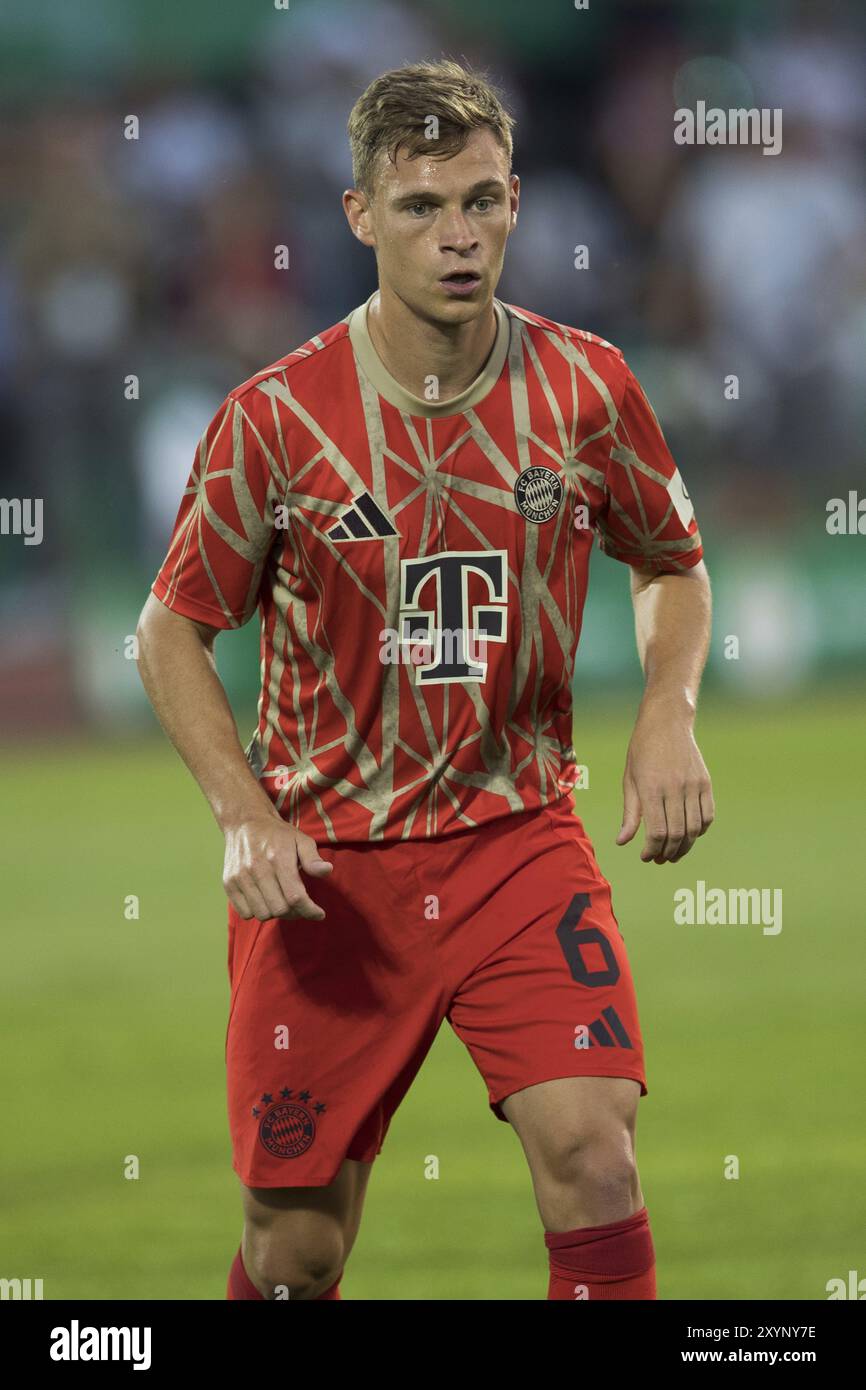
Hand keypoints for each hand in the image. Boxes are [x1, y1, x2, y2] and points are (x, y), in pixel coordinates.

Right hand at [222, 813, 332, 919]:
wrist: (245, 823)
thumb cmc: (278, 834)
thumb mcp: (301, 840)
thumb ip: (313, 858)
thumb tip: (327, 871)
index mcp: (278, 859)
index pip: (295, 897)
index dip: (309, 911)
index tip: (319, 914)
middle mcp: (257, 869)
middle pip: (280, 909)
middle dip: (295, 912)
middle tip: (299, 905)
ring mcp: (240, 877)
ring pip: (262, 914)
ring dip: (276, 913)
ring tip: (282, 901)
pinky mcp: (229, 883)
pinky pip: (245, 913)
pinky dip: (258, 912)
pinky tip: (265, 900)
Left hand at [615, 705, 713, 863]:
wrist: (667, 722)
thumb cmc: (642, 751)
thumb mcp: (629, 780)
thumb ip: (630, 813)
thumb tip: (623, 842)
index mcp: (651, 788)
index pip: (657, 831)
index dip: (651, 850)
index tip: (645, 857)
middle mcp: (675, 788)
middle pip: (676, 834)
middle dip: (667, 853)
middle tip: (658, 859)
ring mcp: (693, 785)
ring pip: (694, 828)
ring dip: (684, 847)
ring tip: (673, 853)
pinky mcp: (706, 783)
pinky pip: (708, 815)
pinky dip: (699, 831)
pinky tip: (688, 835)